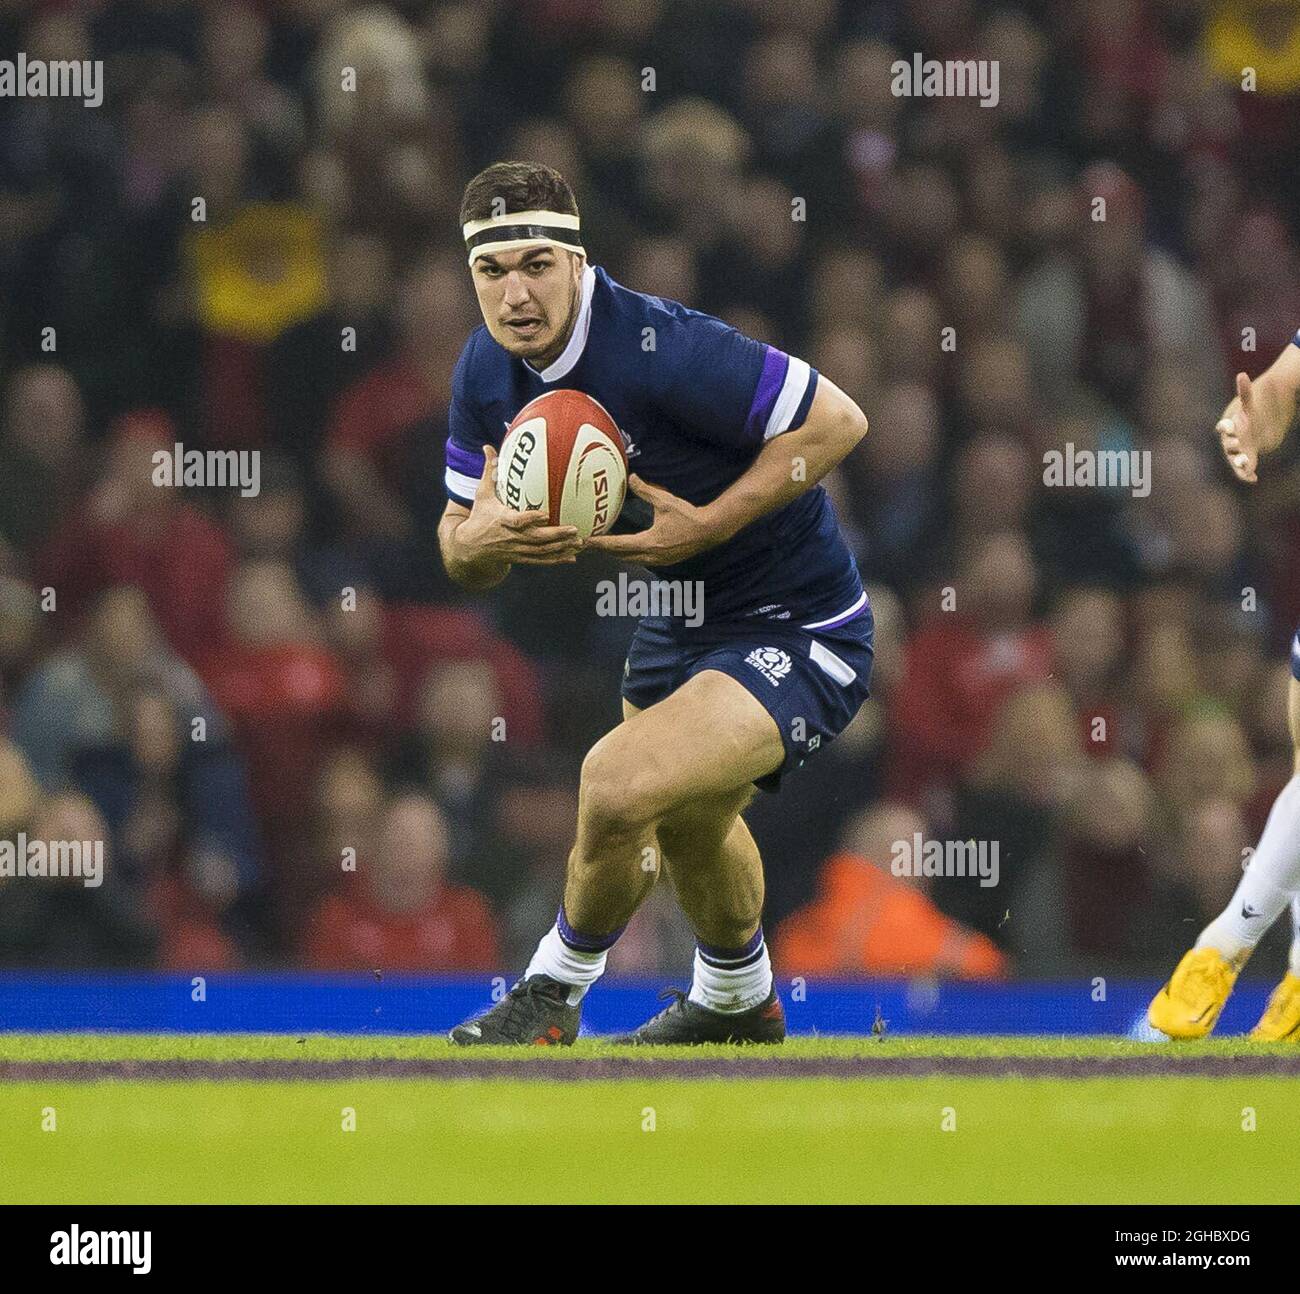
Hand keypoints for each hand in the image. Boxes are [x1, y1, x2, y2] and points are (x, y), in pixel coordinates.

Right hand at [454, 445, 583, 565]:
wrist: (469, 548)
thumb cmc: (479, 517)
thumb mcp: (482, 494)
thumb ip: (489, 472)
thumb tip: (487, 446)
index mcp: (502, 521)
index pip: (517, 521)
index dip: (530, 519)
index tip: (545, 514)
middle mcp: (511, 538)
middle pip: (536, 539)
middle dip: (556, 535)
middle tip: (574, 529)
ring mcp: (517, 550)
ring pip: (542, 552)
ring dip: (561, 548)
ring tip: (579, 542)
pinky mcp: (521, 558)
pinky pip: (541, 561)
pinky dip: (557, 559)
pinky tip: (573, 556)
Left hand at [585, 475, 717, 565]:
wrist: (710, 530)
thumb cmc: (688, 516)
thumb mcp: (665, 501)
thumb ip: (645, 491)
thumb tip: (631, 478)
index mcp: (649, 543)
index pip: (618, 545)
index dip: (600, 543)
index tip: (585, 542)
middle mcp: (651, 556)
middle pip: (620, 557)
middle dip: (603, 551)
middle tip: (587, 545)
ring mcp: (658, 562)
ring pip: (630, 561)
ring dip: (616, 555)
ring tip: (602, 548)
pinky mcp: (664, 562)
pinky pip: (640, 561)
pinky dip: (628, 556)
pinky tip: (625, 551)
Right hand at [1217, 371, 1280, 483]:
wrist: (1265, 420)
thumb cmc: (1256, 409)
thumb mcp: (1252, 402)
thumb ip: (1246, 391)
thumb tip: (1241, 375)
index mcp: (1231, 423)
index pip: (1225, 426)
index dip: (1226, 427)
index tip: (1227, 427)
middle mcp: (1232, 438)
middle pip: (1229, 443)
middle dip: (1232, 445)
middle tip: (1237, 444)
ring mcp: (1240, 449)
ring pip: (1236, 458)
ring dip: (1239, 462)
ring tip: (1246, 465)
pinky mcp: (1249, 456)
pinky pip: (1245, 468)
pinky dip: (1247, 474)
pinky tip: (1253, 479)